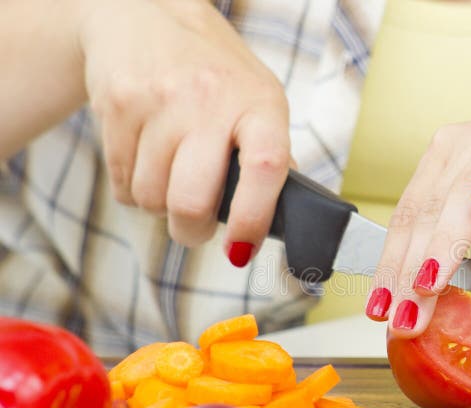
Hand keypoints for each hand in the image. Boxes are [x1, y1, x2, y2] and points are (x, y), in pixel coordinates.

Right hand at [81, 0, 288, 261]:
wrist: (147, 15)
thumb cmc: (215, 71)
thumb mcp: (259, 100)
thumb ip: (271, 155)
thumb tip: (281, 218)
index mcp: (259, 103)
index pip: (266, 168)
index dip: (253, 219)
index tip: (241, 250)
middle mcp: (209, 100)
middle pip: (191, 201)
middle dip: (192, 232)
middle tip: (197, 227)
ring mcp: (159, 101)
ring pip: (151, 200)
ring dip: (161, 207)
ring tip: (172, 178)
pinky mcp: (116, 105)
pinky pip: (122, 185)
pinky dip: (135, 189)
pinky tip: (148, 161)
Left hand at [366, 81, 470, 336]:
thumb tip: (436, 304)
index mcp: (450, 158)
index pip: (409, 216)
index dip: (390, 263)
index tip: (379, 309)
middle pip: (428, 207)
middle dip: (409, 268)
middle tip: (399, 316)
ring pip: (466, 192)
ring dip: (444, 240)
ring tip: (427, 285)